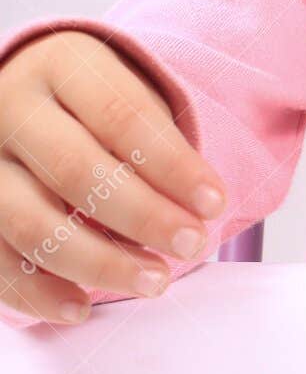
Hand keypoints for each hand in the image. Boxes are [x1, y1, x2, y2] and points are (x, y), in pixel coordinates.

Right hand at [0, 30, 226, 325]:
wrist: (27, 98)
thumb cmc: (97, 108)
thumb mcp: (130, 98)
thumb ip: (159, 148)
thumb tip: (194, 214)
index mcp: (61, 65)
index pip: (123, 117)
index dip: (174, 165)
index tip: (215, 202)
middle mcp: (11, 106)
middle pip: (75, 169)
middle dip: (142, 215)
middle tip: (192, 244)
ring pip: (30, 222)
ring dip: (98, 262)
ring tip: (155, 281)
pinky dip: (38, 293)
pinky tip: (81, 308)